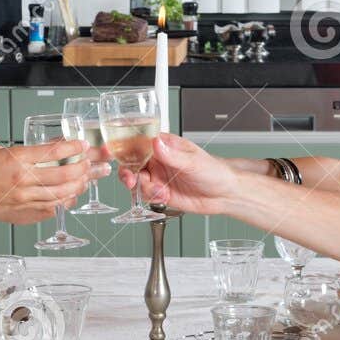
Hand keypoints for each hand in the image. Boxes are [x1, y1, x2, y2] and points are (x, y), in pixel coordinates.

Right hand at [0, 140, 88, 224]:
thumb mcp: (1, 150)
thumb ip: (27, 151)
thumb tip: (51, 147)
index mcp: (16, 159)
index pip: (53, 152)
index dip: (72, 147)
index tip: (82, 144)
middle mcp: (23, 179)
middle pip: (63, 175)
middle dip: (81, 168)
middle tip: (89, 163)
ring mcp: (24, 197)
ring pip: (61, 194)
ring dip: (77, 185)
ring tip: (86, 179)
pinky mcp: (23, 209)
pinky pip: (51, 206)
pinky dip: (65, 200)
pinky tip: (71, 194)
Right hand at [122, 133, 242, 214]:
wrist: (224, 194)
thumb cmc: (213, 171)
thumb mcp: (193, 162)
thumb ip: (172, 155)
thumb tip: (155, 143)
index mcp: (164, 145)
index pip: (138, 142)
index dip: (125, 147)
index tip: (116, 153)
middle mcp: (157, 160)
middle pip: (131, 163)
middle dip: (127, 172)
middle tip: (131, 180)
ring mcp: (157, 177)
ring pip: (135, 181)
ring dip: (143, 188)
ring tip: (160, 192)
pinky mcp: (159, 192)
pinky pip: (145, 195)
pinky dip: (151, 197)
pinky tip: (164, 197)